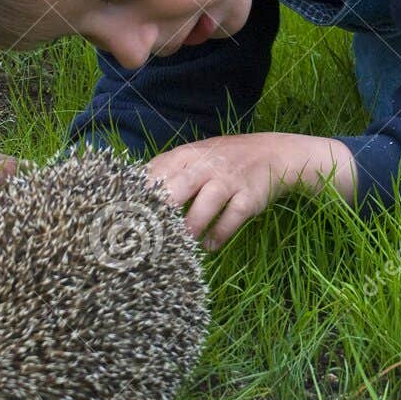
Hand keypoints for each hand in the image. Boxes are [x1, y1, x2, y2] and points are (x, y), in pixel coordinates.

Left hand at [145, 132, 356, 250]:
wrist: (274, 153)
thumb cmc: (223, 160)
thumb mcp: (195, 157)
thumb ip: (167, 172)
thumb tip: (133, 196)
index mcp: (186, 156)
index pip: (156, 173)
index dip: (139, 196)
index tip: (125, 219)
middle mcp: (206, 165)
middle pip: (177, 187)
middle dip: (161, 212)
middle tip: (146, 236)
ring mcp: (229, 180)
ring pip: (205, 203)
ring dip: (190, 226)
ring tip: (180, 245)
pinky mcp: (249, 196)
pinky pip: (232, 217)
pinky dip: (220, 233)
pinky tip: (209, 246)